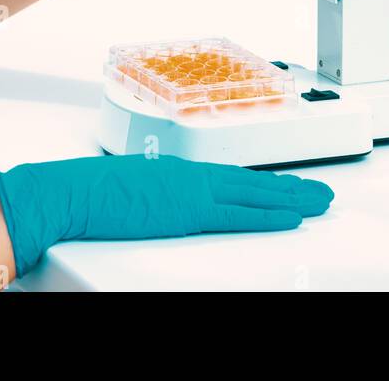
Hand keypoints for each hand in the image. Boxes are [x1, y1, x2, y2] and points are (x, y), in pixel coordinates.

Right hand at [0, 153, 333, 276]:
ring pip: (253, 194)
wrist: (67, 192)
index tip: (286, 186)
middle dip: (289, 187)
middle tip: (321, 192)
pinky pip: (238, 215)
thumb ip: (152, 195)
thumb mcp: (127, 189)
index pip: (231, 177)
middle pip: (251, 182)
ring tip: (320, 203)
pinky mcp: (186, 210)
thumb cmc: (85, 193)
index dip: (263, 183)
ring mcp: (190, 191)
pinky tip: (291, 218)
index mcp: (176, 169)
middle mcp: (189, 174)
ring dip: (290, 198)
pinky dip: (268, 215)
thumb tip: (157, 204)